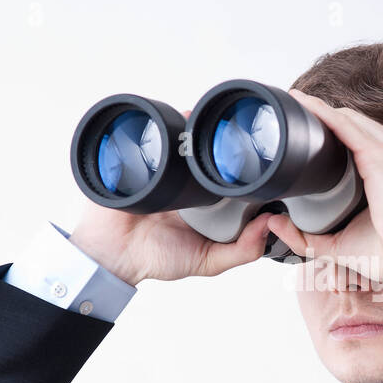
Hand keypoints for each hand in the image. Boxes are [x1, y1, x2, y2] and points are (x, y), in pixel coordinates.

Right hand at [69, 111, 274, 284]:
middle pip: (205, 151)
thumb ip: (243, 250)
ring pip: (180, 138)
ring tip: (198, 121)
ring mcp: (161, 168)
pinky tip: (171, 122)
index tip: (257, 152)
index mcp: (205, 199)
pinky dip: (160, 127)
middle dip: (216, 138)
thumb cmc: (157, 259)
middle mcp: (185, 181)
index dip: (243, 162)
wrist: (111, 255)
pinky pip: (150, 137)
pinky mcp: (136, 160)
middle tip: (225, 130)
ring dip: (189, 127)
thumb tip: (270, 223)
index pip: (228, 173)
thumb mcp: (208, 261)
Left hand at [264, 89, 382, 307]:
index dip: (329, 130)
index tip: (301, 130)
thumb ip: (306, 236)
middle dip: (321, 115)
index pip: (357, 137)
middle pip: (352, 123)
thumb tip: (273, 221)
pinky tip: (305, 108)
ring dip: (320, 110)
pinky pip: (349, 127)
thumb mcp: (340, 246)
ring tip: (292, 104)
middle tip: (289, 112)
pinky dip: (325, 116)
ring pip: (349, 119)